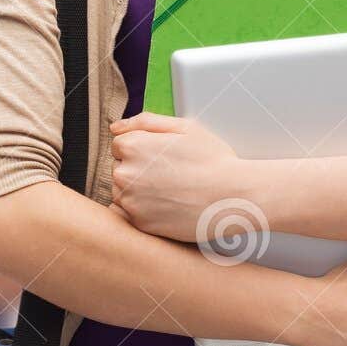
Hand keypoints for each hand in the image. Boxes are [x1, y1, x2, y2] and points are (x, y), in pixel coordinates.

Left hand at [109, 112, 243, 242]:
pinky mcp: (138, 223)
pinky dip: (145, 208)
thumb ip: (145, 121)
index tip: (165, 154)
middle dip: (139, 168)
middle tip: (172, 171)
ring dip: (139, 189)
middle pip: (120, 167)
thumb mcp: (186, 127)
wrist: (232, 196)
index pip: (120, 144)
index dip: (144, 147)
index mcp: (133, 146)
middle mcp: (124, 174)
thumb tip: (115, 127)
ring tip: (171, 188)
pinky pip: (131, 213)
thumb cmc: (213, 160)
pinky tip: (169, 203)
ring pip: (124, 191)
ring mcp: (129, 201)